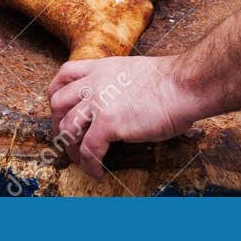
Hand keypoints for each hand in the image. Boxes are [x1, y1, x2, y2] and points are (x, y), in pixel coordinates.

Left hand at [47, 55, 205, 180]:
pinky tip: (99, 172)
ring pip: (67, 128)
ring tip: (82, 160)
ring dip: (71, 148)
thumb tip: (122, 104)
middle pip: (57, 102)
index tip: (59, 108)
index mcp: (103, 68)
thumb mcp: (135, 73)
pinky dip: (90, 165)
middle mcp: (96, 82)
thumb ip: (120, 85)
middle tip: (68, 139)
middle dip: (57, 123)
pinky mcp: (109, 124)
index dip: (56, 91)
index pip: (66, 73)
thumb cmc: (172, 82)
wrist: (184, 85)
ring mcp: (99, 103)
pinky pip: (89, 150)